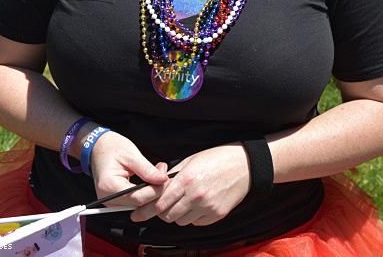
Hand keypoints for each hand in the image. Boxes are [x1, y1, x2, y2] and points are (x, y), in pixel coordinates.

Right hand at [87, 131, 169, 208]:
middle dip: (155, 190)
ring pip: (138, 204)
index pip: (138, 198)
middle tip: (164, 172)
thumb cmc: (112, 148)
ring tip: (158, 173)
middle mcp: (108, 199)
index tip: (166, 177)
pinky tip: (151, 180)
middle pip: (139, 204)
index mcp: (109, 186)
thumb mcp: (132, 155)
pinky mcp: (116, 200)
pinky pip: (134, 201)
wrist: (98, 148)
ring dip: (152, 192)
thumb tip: (163, 180)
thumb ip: (147, 170)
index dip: (156, 190)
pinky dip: (145, 192)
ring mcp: (111, 201)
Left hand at [131, 144, 251, 226]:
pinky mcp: (216, 215)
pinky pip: (196, 223)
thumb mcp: (191, 161)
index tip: (136, 214)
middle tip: (162, 206)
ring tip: (185, 202)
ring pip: (180, 221)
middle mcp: (195, 196)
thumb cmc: (218, 159)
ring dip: (177, 215)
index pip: (159, 202)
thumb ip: (173, 176)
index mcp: (186, 180)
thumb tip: (156, 188)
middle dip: (161, 212)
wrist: (245, 165)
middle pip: (167, 216)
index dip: (145, 210)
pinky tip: (198, 204)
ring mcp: (207, 207)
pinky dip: (193, 217)